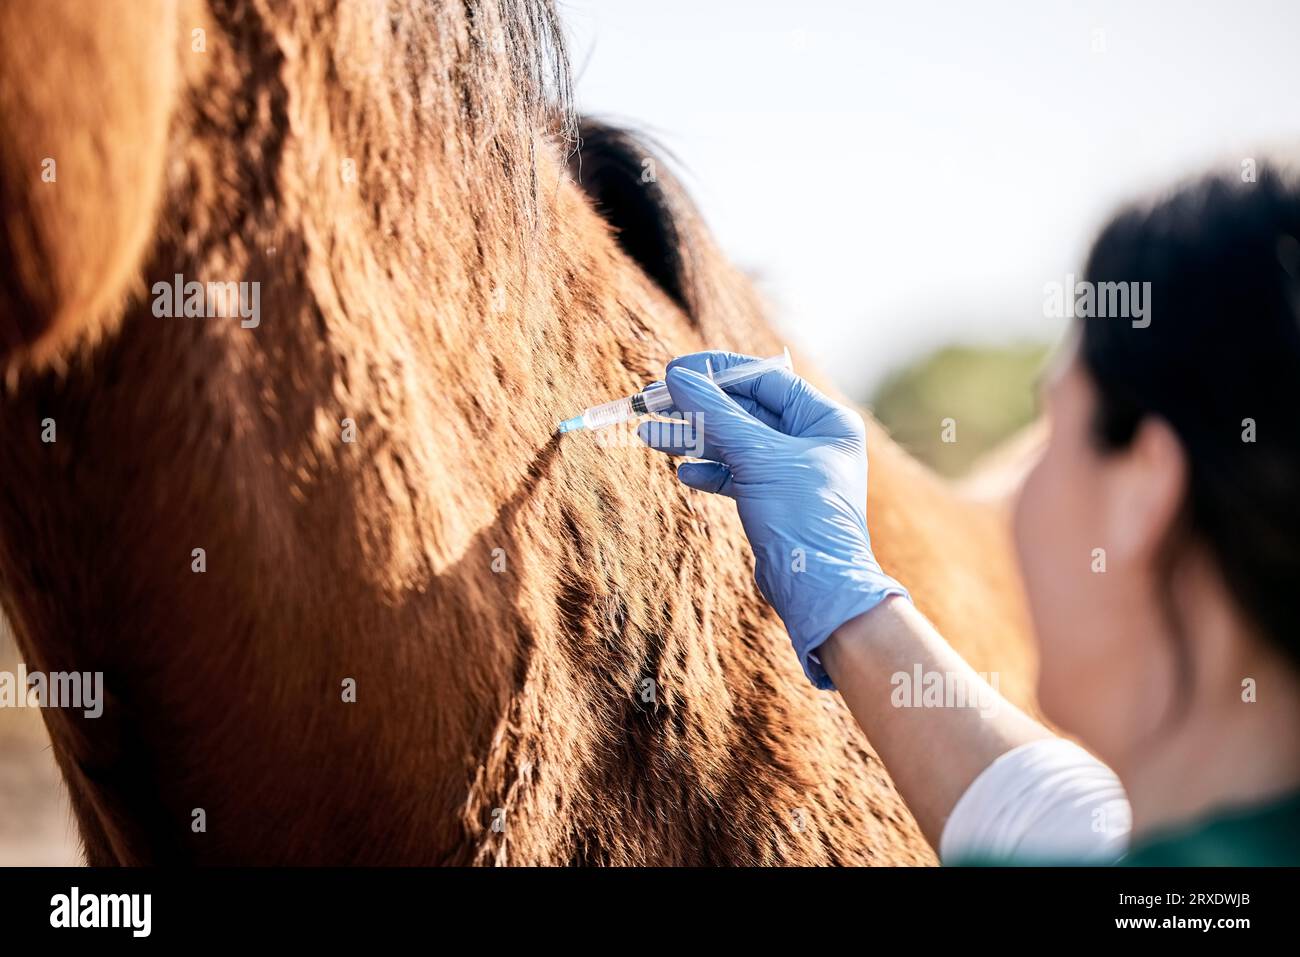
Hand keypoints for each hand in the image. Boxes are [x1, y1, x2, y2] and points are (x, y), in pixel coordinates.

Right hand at [637, 351, 909, 688]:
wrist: (817, 588)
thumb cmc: (802, 517)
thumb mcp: (756, 456)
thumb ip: (716, 414)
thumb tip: (677, 377)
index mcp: (824, 420)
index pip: (764, 379)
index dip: (716, 373)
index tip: (674, 372)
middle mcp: (812, 441)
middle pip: (743, 410)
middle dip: (697, 408)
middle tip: (651, 402)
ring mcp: (793, 472)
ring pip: (734, 443)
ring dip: (693, 438)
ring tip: (650, 435)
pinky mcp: (775, 501)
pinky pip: (736, 474)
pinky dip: (709, 471)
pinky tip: (684, 473)